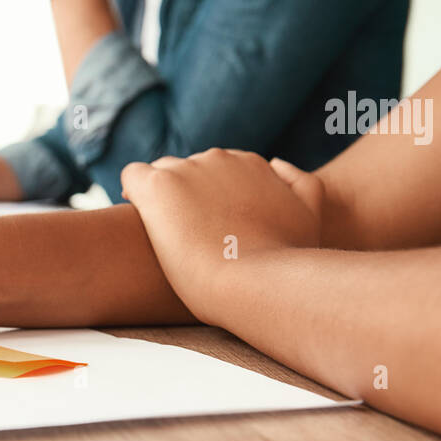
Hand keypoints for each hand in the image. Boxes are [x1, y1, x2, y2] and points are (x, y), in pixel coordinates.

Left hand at [120, 150, 323, 323]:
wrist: (254, 282)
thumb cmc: (283, 263)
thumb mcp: (309, 218)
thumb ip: (301, 185)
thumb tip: (276, 163)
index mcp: (252, 164)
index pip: (219, 168)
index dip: (208, 196)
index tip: (205, 223)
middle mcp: (219, 159)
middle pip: (188, 169)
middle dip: (184, 196)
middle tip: (182, 233)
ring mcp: (187, 170)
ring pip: (160, 172)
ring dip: (159, 197)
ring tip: (157, 231)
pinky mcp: (159, 186)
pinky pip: (133, 175)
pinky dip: (131, 191)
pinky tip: (134, 213)